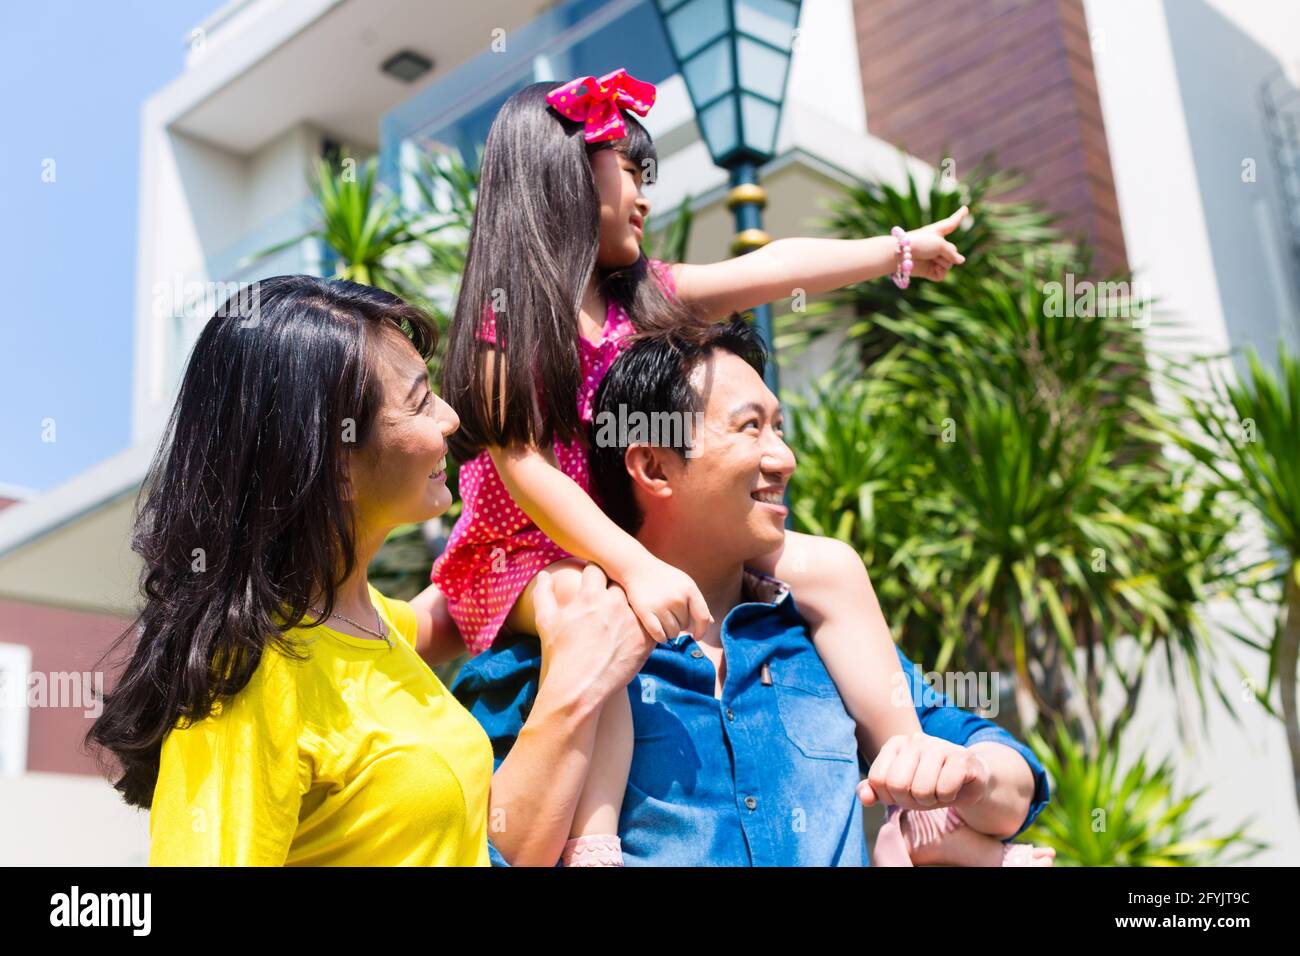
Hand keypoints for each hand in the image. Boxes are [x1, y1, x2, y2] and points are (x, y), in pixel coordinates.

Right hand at [532, 563, 656, 701]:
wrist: (579, 688)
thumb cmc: (560, 654)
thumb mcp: (546, 621)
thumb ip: (544, 594)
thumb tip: (545, 575)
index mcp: (591, 595)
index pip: (597, 570)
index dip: (593, 576)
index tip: (592, 584)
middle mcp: (615, 604)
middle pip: (619, 584)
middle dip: (613, 590)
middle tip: (607, 603)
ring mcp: (632, 621)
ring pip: (637, 602)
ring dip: (629, 607)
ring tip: (619, 621)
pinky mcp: (646, 640)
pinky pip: (649, 622)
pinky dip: (643, 625)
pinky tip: (631, 634)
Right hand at [618, 555, 713, 642]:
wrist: (638, 568)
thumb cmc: (664, 578)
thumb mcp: (684, 584)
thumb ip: (697, 603)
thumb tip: (710, 622)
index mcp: (690, 590)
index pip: (703, 618)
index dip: (702, 630)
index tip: (697, 636)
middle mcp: (677, 598)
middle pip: (685, 626)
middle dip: (680, 625)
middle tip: (670, 617)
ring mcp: (661, 606)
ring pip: (672, 633)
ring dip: (669, 632)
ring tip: (663, 622)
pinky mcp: (646, 612)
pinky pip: (659, 635)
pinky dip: (660, 637)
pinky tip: (658, 632)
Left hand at [856, 732, 990, 809]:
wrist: (969, 780)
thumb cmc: (929, 783)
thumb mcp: (899, 788)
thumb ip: (876, 790)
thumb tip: (864, 797)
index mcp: (896, 743)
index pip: (878, 779)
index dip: (890, 797)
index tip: (904, 794)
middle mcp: (915, 740)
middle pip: (897, 784)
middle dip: (910, 801)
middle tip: (923, 796)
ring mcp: (940, 745)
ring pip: (922, 789)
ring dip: (930, 801)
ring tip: (938, 792)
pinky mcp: (962, 758)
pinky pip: (945, 789)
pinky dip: (948, 798)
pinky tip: (953, 789)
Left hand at [905, 205, 968, 280]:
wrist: (902, 254)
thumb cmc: (919, 243)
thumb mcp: (940, 244)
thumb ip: (952, 253)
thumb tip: (961, 261)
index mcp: (938, 231)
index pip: (952, 223)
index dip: (959, 215)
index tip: (965, 208)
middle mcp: (937, 244)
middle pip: (953, 251)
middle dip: (946, 252)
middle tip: (930, 250)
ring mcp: (933, 258)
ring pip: (949, 264)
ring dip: (941, 261)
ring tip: (927, 257)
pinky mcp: (929, 270)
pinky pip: (942, 274)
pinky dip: (938, 272)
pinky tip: (928, 267)